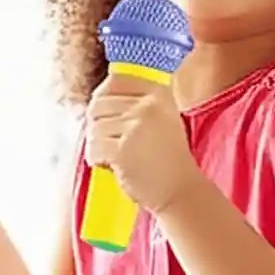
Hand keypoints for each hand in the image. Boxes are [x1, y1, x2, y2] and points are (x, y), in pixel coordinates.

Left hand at [84, 73, 202, 213]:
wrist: (180, 190)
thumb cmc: (167, 160)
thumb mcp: (161, 120)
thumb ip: (136, 103)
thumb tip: (99, 92)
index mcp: (158, 94)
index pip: (114, 83)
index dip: (104, 102)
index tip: (112, 120)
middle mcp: (148, 105)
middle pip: (98, 106)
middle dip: (99, 127)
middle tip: (114, 144)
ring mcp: (136, 126)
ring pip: (94, 128)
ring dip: (99, 146)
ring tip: (117, 158)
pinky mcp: (123, 149)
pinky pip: (93, 148)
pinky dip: (97, 161)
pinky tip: (114, 167)